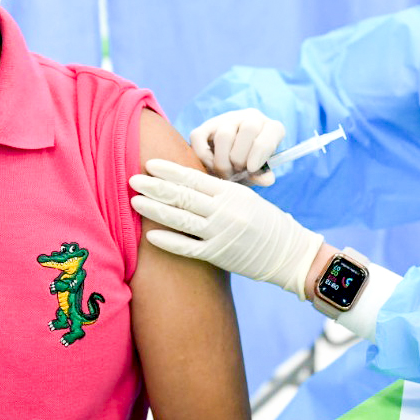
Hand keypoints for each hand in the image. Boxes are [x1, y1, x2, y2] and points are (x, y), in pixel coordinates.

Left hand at [129, 158, 323, 298]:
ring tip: (134, 201)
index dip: (170, 170)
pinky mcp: (218, 256)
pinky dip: (168, 241)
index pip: (194, 178)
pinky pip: (188, 247)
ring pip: (181, 219)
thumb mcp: (246, 198)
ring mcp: (220, 234)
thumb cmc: (265, 222)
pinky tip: (150, 234)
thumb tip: (186, 182)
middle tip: (132, 178)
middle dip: (155, 186)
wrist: (288, 252)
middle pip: (183, 196)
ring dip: (154, 209)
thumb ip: (219, 191)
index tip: (150, 163)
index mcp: (231, 193)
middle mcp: (224, 211)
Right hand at [188, 109, 285, 185]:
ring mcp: (228, 119)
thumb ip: (262, 175)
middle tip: (237, 172)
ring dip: (223, 160)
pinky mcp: (206, 126)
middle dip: (241, 157)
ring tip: (225, 172)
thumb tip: (266, 179)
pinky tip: (211, 166)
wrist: (229, 164)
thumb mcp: (258, 172)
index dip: (261, 150)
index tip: (251, 168)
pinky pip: (199, 137)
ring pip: (224, 135)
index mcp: (270, 128)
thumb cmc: (249, 167)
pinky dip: (204, 156)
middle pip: (249, 129)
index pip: (272, 129)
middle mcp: (251, 117)